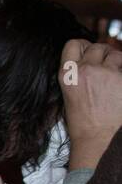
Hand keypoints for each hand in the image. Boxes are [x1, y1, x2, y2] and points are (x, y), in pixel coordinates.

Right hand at [59, 39, 121, 169]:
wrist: (99, 139)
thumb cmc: (84, 122)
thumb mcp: (69, 94)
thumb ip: (77, 74)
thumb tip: (91, 60)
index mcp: (67, 74)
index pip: (74, 44)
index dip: (84, 47)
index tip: (90, 55)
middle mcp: (85, 70)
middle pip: (97, 47)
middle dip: (105, 55)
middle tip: (108, 69)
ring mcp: (106, 74)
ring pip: (116, 54)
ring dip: (118, 62)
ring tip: (116, 79)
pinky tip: (120, 88)